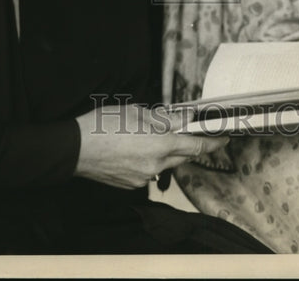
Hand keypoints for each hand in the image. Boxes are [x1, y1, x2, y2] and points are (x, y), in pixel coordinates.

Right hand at [74, 104, 228, 189]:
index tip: (224, 138)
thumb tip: (184, 117)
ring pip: (166, 164)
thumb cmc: (103, 125)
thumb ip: (164, 118)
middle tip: (189, 132)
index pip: (196, 146)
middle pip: (184, 156)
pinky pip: (150, 172)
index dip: (213, 143)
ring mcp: (144, 178)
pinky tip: (136, 149)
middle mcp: (156, 165)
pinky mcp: (133, 185)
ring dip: (166, 151)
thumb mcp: (137, 113)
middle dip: (190, 144)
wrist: (75, 149)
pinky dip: (150, 160)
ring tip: (150, 136)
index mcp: (160, 144)